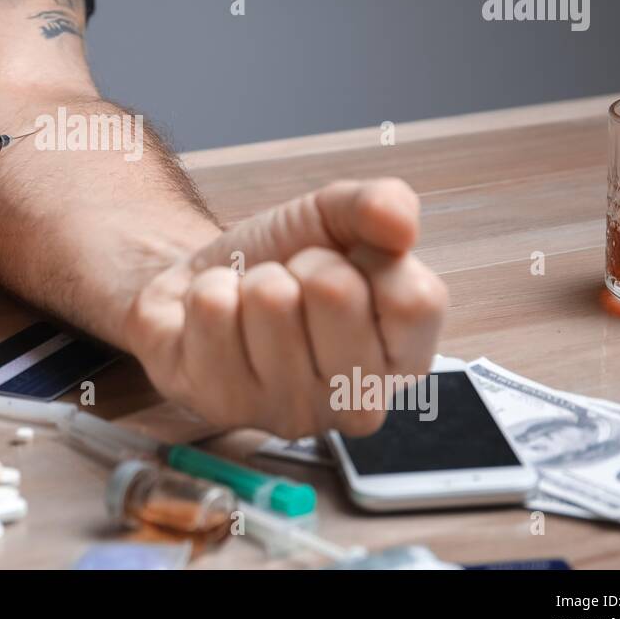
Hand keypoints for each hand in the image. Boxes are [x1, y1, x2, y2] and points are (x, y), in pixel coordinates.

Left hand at [123, 179, 447, 437]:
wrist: (203, 287)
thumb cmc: (283, 262)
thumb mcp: (337, 220)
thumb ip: (380, 205)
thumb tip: (401, 223)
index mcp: (404, 360)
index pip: (417, 301)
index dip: (372, 261)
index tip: (349, 266)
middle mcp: (356, 403)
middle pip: (336, 292)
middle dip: (304, 265)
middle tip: (292, 285)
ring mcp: (289, 412)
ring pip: (270, 299)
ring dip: (252, 280)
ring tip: (252, 305)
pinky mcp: (224, 405)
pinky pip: (214, 308)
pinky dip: (210, 290)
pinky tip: (218, 321)